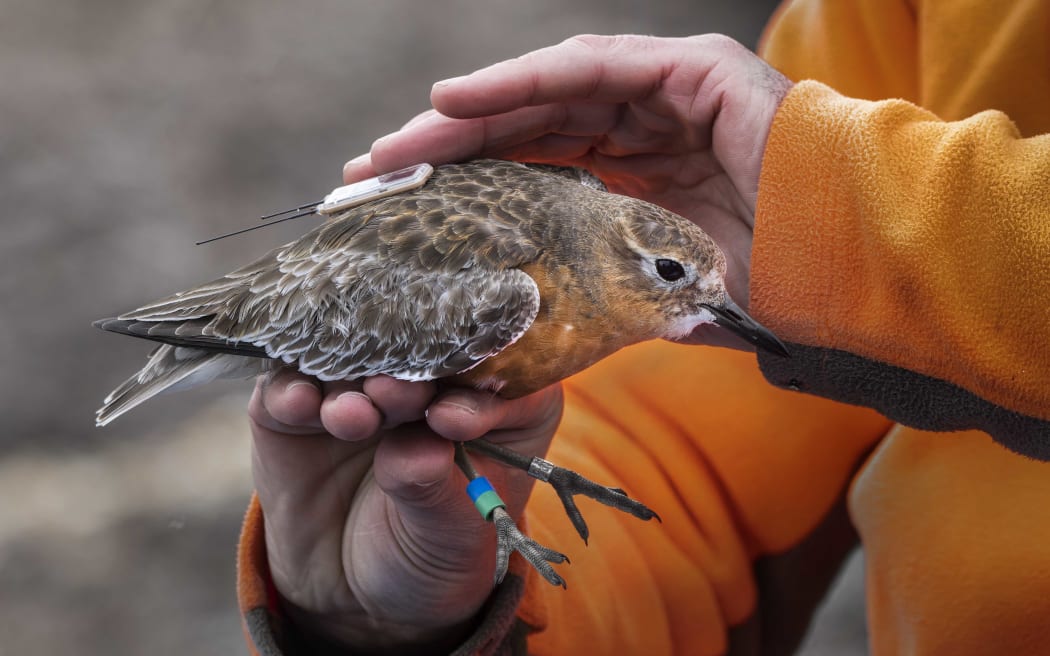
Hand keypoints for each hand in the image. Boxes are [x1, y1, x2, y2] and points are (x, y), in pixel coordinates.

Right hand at [249, 369, 562, 651]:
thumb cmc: (432, 548)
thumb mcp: (448, 531)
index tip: (453, 420)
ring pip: (352, 363)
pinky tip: (298, 402)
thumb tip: (421, 452)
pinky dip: (291, 390)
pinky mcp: (296, 405)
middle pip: (420, 353)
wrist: (360, 589)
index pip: (498, 373)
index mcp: (488, 402)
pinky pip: (288, 387)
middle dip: (409, 375)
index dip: (476, 388)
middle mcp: (425, 379)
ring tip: (352, 415)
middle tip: (399, 394)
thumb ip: (434, 488)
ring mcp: (358, 385)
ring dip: (352, 383)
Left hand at [345, 34, 792, 313]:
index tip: (402, 215)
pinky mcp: (692, 70)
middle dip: (448, 152)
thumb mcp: (657, 296)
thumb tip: (538, 345)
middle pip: (526, 130)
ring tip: (399, 145)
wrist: (856, 272)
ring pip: (545, 96)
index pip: (535, 172)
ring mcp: (669, 92)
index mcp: (638, 177)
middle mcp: (647, 127)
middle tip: (374, 177)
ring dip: (466, 117)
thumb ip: (602, 300)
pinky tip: (454, 101)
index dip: (467, 189)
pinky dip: (519, 83)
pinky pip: (588, 72)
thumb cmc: (771, 291)